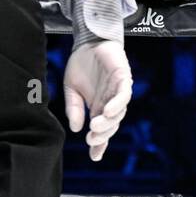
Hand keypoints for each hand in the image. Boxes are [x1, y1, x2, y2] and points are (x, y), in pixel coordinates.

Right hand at [62, 39, 133, 161]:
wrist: (87, 40)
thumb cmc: (81, 65)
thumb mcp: (71, 89)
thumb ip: (74, 108)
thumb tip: (75, 128)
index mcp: (98, 107)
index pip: (102, 131)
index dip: (99, 145)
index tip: (94, 156)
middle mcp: (110, 102)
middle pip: (111, 125)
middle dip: (103, 135)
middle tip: (92, 139)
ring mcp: (118, 91)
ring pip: (119, 113)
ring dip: (108, 122)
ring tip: (96, 126)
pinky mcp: (123, 77)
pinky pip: (124, 95)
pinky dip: (117, 104)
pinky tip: (108, 111)